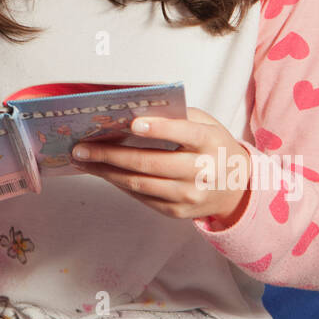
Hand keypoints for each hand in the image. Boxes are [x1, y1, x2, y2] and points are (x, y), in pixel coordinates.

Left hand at [70, 108, 252, 225]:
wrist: (237, 188)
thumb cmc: (214, 147)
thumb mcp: (206, 123)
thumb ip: (177, 114)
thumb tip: (135, 107)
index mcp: (209, 143)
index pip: (184, 134)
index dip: (159, 128)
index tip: (133, 122)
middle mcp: (201, 171)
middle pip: (150, 163)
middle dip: (110, 154)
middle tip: (82, 147)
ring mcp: (188, 195)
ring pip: (139, 183)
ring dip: (106, 171)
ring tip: (83, 160)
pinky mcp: (176, 211)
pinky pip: (142, 197)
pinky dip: (119, 183)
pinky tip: (103, 172)